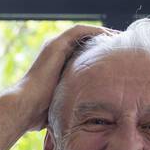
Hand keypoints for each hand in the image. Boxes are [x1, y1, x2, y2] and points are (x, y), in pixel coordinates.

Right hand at [0, 24, 115, 133]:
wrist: (25, 108)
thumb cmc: (41, 113)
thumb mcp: (64, 104)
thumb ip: (74, 102)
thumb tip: (89, 119)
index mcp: (57, 65)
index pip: (83, 53)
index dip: (101, 53)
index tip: (118, 58)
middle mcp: (55, 53)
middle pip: (85, 41)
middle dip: (104, 41)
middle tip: (123, 45)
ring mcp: (54, 47)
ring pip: (83, 33)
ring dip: (102, 33)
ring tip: (120, 37)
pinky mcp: (55, 45)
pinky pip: (79, 31)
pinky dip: (95, 31)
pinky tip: (109, 35)